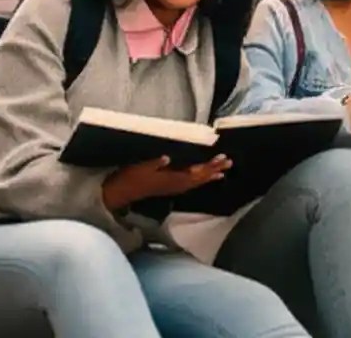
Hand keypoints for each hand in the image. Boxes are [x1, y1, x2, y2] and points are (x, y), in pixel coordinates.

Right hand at [101, 154, 232, 210]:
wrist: (122, 192)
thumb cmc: (131, 177)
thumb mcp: (141, 168)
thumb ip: (155, 164)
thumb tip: (167, 158)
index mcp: (170, 179)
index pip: (195, 173)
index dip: (208, 167)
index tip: (220, 159)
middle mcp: (175, 185)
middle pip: (199, 178)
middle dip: (214, 170)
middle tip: (229, 162)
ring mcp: (173, 187)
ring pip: (196, 182)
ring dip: (210, 176)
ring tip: (223, 171)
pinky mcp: (170, 188)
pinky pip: (190, 185)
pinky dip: (200, 181)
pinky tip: (204, 179)